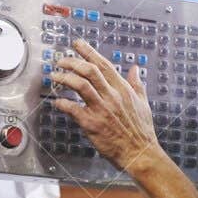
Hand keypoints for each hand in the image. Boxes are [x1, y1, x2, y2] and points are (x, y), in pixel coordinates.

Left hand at [51, 40, 164, 175]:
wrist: (140, 154)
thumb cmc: (141, 132)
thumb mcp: (143, 103)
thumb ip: (136, 84)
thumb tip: (135, 68)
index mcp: (123, 89)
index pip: (103, 64)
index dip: (88, 51)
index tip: (77, 44)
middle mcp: (112, 96)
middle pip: (89, 70)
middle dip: (72, 61)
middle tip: (61, 60)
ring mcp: (101, 109)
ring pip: (80, 85)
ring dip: (65, 78)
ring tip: (55, 76)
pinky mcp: (92, 124)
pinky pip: (73, 109)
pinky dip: (62, 103)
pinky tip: (57, 102)